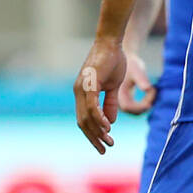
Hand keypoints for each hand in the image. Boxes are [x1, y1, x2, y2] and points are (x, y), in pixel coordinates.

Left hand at [74, 39, 125, 153]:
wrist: (111, 43)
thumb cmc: (113, 60)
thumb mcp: (114, 86)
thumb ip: (110, 103)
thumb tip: (110, 122)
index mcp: (83, 93)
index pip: (85, 119)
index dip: (93, 133)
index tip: (103, 144)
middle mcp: (79, 92)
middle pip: (83, 122)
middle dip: (94, 138)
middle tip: (105, 149)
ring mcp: (82, 88)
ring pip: (87, 117)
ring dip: (98, 132)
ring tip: (109, 142)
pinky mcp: (89, 84)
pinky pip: (92, 107)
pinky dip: (99, 119)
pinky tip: (107, 128)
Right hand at [118, 51, 155, 113]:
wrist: (126, 59)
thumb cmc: (131, 63)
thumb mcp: (137, 69)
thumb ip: (141, 79)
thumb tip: (148, 88)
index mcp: (117, 92)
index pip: (128, 107)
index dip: (141, 105)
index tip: (151, 93)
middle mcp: (118, 99)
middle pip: (132, 111)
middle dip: (145, 105)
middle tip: (153, 91)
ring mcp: (122, 101)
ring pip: (136, 110)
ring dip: (146, 102)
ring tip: (152, 89)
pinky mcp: (127, 100)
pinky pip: (137, 106)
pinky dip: (146, 101)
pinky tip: (152, 89)